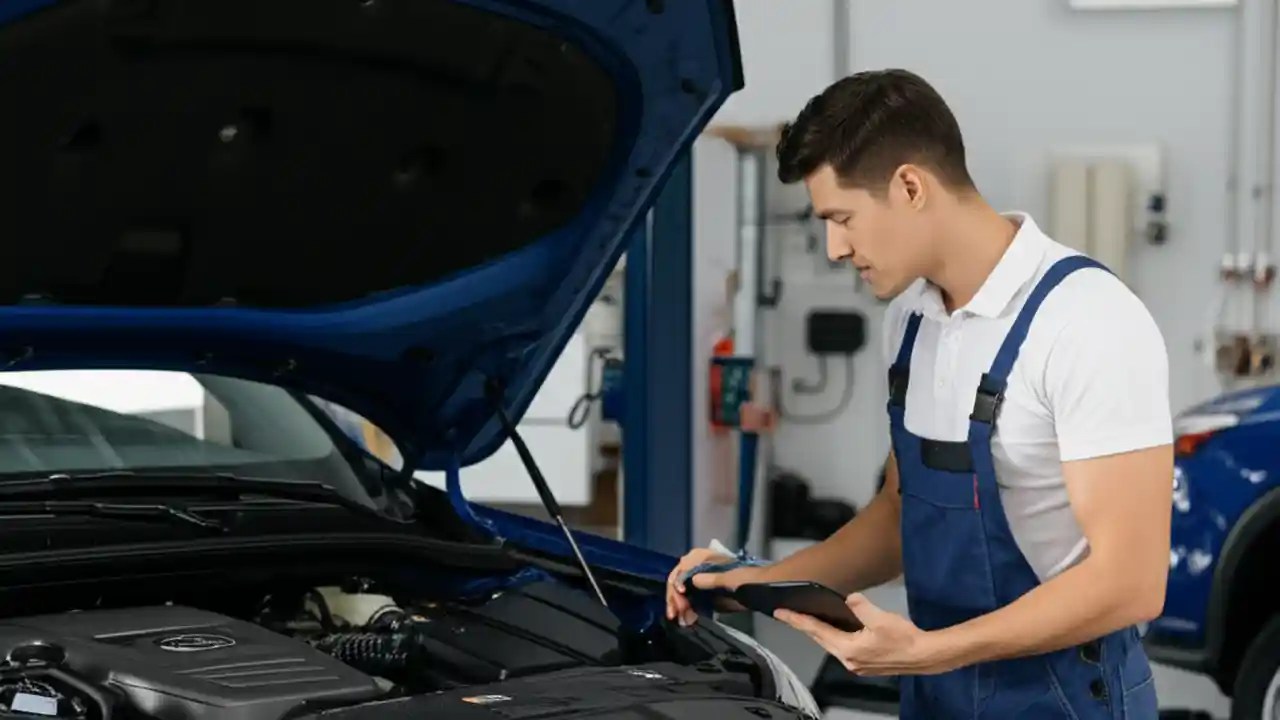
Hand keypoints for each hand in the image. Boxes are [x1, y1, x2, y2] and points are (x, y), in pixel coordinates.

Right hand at [665, 548, 756, 625]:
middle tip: (675, 613)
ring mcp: (699, 582)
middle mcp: (697, 568)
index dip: (678, 581)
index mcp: (701, 557)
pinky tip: (686, 619)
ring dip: (679, 606)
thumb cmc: (747, 578)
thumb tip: (693, 580)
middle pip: (678, 582)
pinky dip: (687, 611)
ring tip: (680, 619)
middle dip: (675, 598)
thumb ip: (712, 579)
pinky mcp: (703, 596)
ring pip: (682, 594)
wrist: (761, 589)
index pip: (681, 569)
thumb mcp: (730, 577)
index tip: (680, 594)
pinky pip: (690, 602)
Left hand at [774, 593, 950, 675]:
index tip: (781, 613)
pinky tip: (832, 629)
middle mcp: (849, 660)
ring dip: (818, 632)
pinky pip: (841, 647)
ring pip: (830, 644)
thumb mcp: (881, 617)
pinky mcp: (865, 663)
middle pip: (820, 639)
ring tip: (805, 619)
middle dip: (803, 625)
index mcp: (849, 649)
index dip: (797, 620)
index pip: (817, 631)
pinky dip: (833, 636)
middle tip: (786, 614)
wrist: (925, 655)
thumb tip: (850, 599)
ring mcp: (857, 664)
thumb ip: (860, 606)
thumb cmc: (905, 638)